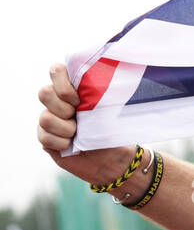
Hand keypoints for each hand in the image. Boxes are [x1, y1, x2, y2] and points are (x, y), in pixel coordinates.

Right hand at [37, 64, 136, 184]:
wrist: (112, 159)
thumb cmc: (113, 130)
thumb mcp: (108, 109)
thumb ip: (95, 93)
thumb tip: (86, 85)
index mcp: (74, 89)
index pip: (57, 70)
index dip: (63, 83)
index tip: (79, 98)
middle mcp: (58, 101)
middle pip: (44, 93)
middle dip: (64, 108)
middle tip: (79, 117)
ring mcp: (49, 118)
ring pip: (45, 118)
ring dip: (67, 129)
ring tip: (78, 134)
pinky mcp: (45, 137)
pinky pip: (45, 137)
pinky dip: (62, 143)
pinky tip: (71, 145)